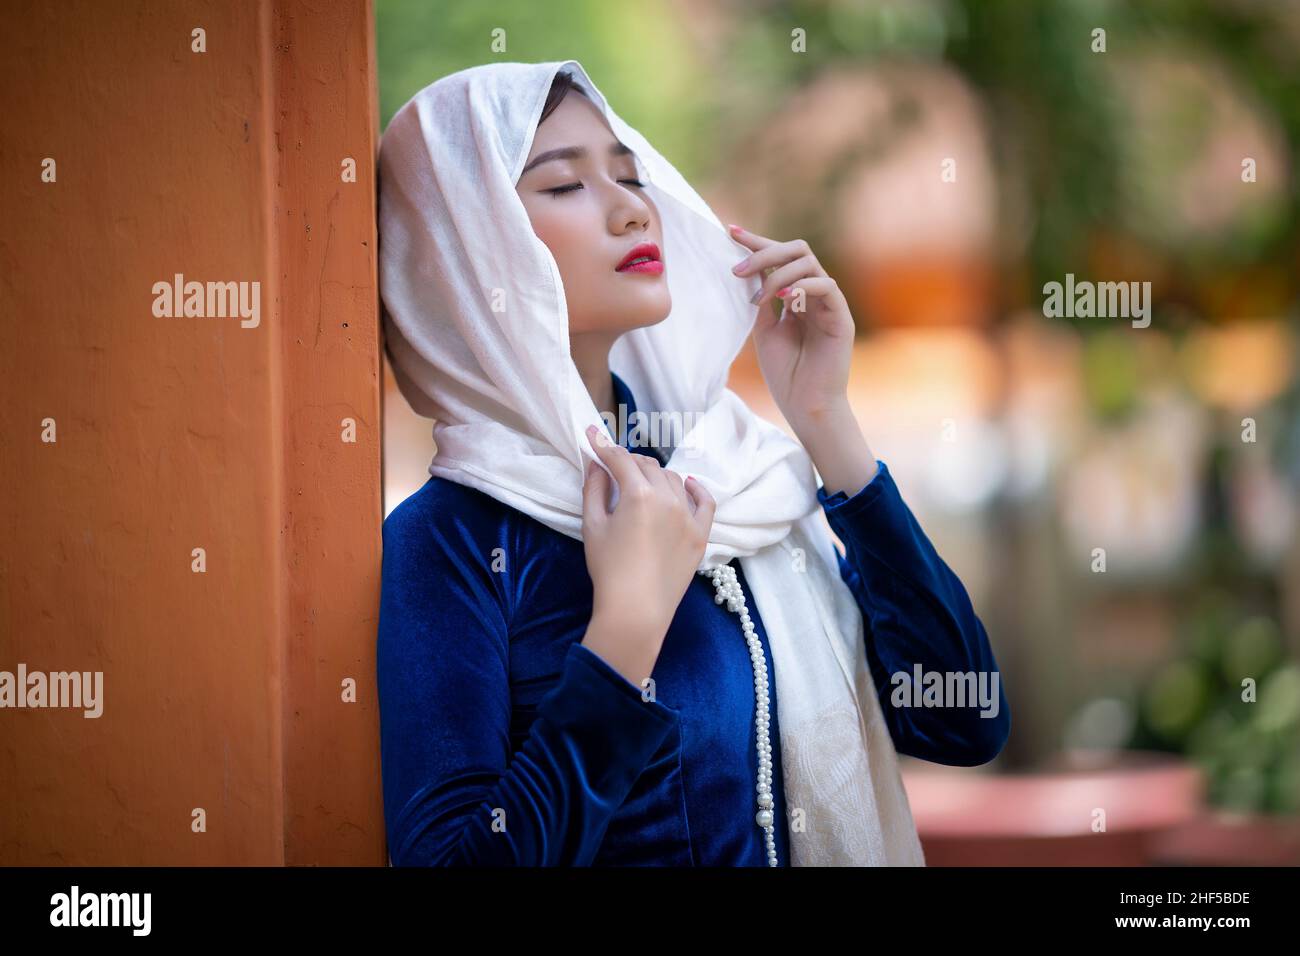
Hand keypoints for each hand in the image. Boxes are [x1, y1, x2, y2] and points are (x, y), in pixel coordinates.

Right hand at [579, 424, 715, 685]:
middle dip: (628, 462)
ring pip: (673, 479)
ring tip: (641, 483)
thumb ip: (594, 489)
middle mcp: (667, 498)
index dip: (604, 446)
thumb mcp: (593, 526)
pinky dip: (696, 488)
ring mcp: (688, 515)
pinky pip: (705, 501)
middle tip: (614, 467)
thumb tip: (596, 463)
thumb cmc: (608, 568)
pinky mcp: (701, 534)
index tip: (593, 436)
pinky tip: (687, 483)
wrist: (636, 609)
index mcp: (638, 494)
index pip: (620, 459)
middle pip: (647, 466)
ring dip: (655, 475)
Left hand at [728, 223, 854, 425]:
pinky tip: (782, 297)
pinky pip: (826, 286)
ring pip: (809, 263)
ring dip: (778, 273)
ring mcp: (829, 304)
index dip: (756, 243)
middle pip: (796, 250)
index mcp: (795, 295)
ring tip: (758, 296)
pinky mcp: (841, 317)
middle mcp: (813, 294)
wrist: (805, 404)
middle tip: (738, 269)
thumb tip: (749, 268)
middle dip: (764, 251)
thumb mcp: (763, 329)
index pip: (779, 258)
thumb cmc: (785, 372)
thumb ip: (761, 298)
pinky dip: (801, 286)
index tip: (729, 232)